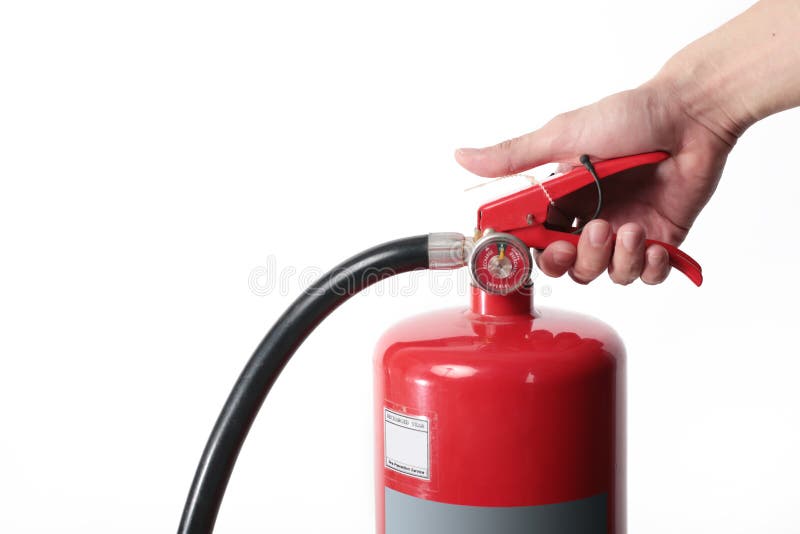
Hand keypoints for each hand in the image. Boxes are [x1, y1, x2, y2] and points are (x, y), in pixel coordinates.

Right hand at [455, 80, 733, 284]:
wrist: (690, 116)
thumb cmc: (629, 117)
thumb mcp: (562, 136)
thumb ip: (513, 157)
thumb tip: (463, 157)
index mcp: (562, 197)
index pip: (535, 239)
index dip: (532, 252)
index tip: (534, 250)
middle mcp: (590, 217)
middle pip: (569, 266)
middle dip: (578, 259)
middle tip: (593, 232)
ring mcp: (624, 231)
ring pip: (607, 274)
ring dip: (616, 259)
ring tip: (630, 230)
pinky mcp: (661, 239)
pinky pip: (647, 274)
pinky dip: (650, 267)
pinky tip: (653, 244)